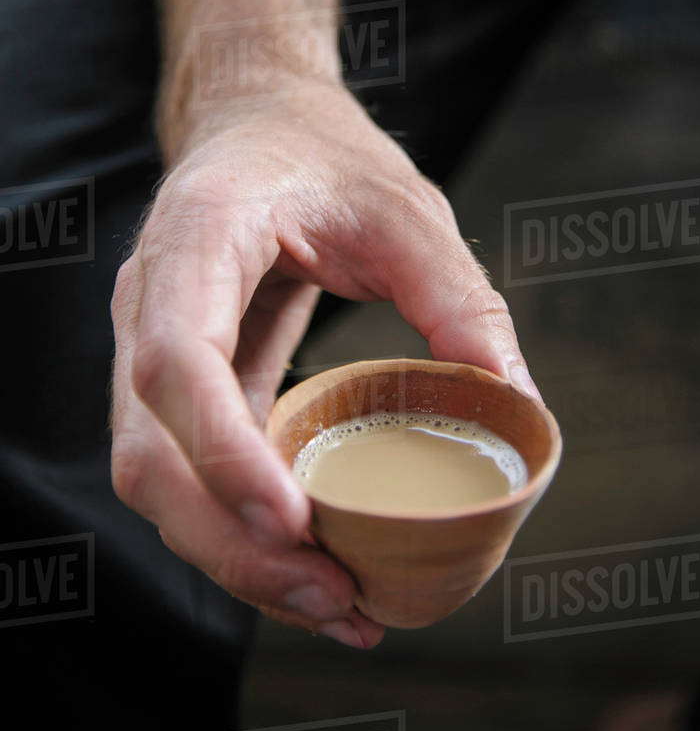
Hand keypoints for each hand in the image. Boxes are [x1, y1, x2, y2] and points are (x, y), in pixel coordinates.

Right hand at [110, 78, 539, 647]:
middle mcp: (150, 302)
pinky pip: (193, 474)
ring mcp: (154, 348)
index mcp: (197, 236)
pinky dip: (244, 533)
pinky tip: (314, 571)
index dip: (222, 449)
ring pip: (160, 483)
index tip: (295, 518)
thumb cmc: (322, 151)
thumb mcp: (403, 206)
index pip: (175, 358)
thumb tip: (519, 403)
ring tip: (338, 605)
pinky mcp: (184, 388)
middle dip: (231, 541)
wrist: (258, 125)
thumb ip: (456, 295)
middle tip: (334, 593)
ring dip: (236, 558)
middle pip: (150, 452)